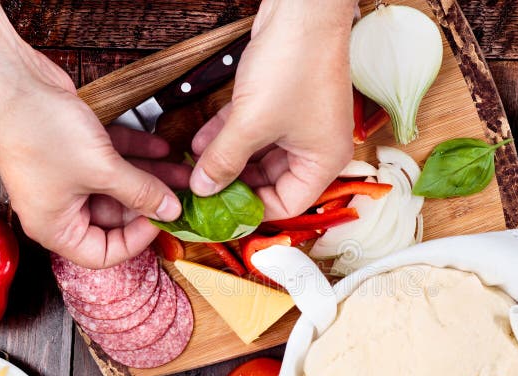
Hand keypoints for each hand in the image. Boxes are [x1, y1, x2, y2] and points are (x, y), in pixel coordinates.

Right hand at [0, 1, 187, 268]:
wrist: (9, 80)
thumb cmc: (41, 132)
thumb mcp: (102, 169)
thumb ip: (141, 193)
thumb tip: (171, 212)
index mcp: (56, 228)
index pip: (103, 254)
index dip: (136, 241)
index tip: (161, 221)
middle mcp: (60, 207)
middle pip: (115, 218)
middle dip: (150, 204)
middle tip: (183, 195)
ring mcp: (67, 178)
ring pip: (118, 187)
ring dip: (151, 178)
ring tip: (184, 171)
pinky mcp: (73, 152)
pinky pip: (110, 162)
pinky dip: (135, 155)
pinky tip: (162, 147)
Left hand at [190, 0, 355, 219]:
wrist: (302, 9)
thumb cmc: (294, 64)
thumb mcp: (252, 123)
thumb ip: (224, 160)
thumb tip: (203, 188)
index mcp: (323, 162)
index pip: (287, 205)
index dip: (251, 211)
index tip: (219, 214)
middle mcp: (315, 147)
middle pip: (271, 181)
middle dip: (233, 184)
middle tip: (202, 191)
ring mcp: (298, 124)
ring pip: (257, 155)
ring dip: (226, 160)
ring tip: (193, 167)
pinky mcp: (282, 104)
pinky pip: (253, 131)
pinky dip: (228, 137)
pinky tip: (199, 143)